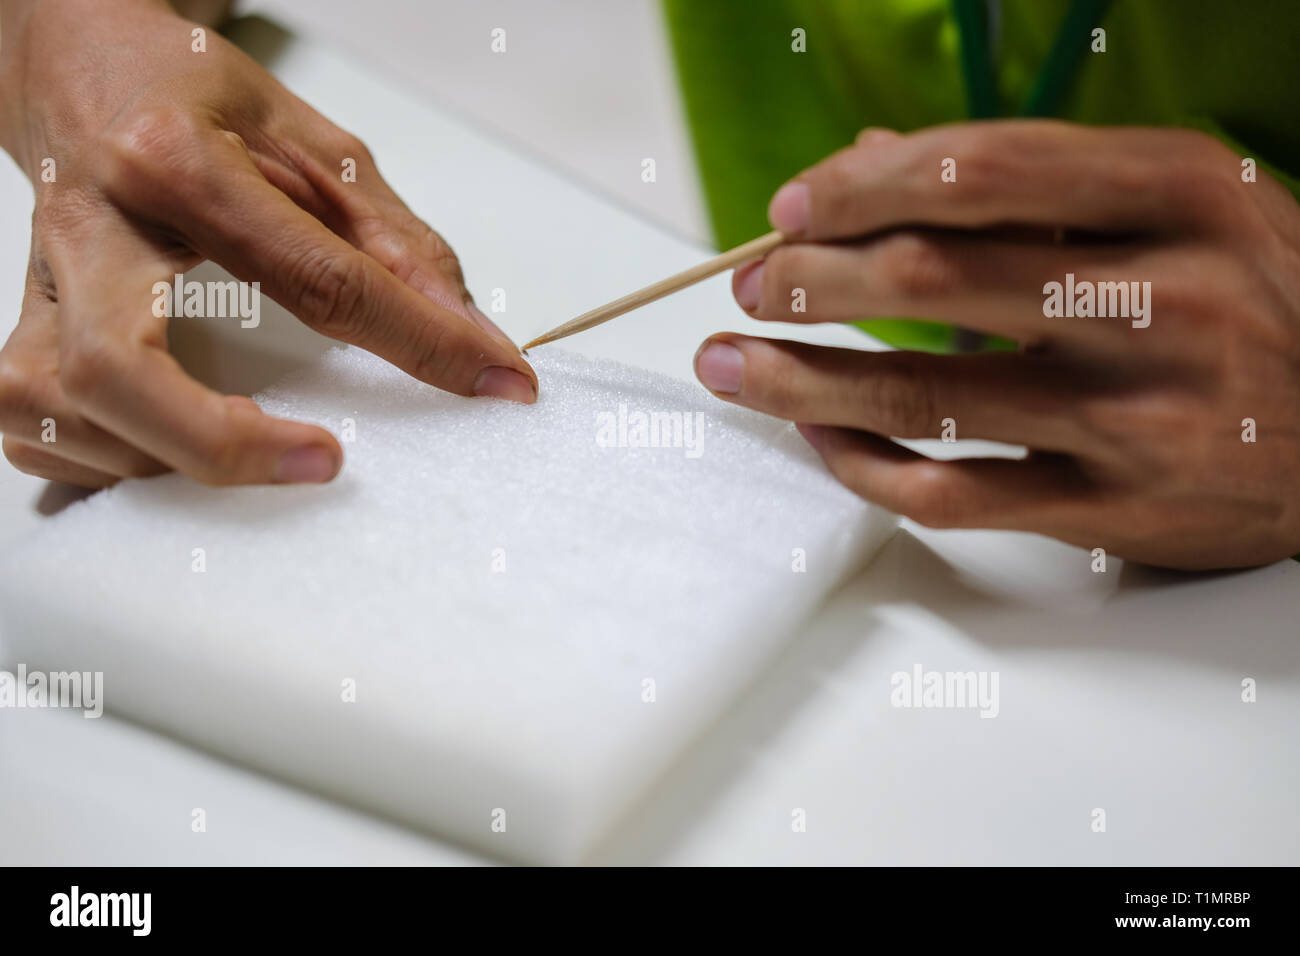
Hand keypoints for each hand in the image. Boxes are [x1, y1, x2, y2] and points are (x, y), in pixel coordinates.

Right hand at [0, 0, 535, 488]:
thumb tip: (467, 330)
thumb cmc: (191, 94)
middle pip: (119, 371)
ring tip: (244, 446)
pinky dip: (103, 458)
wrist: (74, 55)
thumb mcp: (313, 144)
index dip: (420, 342)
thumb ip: (393, 239)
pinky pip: (34, 424)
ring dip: (159, 457)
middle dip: (225, 444)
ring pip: (55, 408)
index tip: (493, 382)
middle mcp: (93, 225)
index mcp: (177, 162)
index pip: (317, 278)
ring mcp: (42, 278)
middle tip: (325, 462)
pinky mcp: (22, 315)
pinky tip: (167, 446)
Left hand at [694, 122, 1299, 568]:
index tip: (792, 209)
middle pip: (935, 274)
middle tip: (751, 285)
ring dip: (802, 380)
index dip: (860, 186)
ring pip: (926, 396)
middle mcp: (1167, 298)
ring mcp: (1141, 414)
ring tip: (733, 364)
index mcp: (1185, 193)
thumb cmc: (1262, 303)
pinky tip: (820, 443)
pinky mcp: (1116, 508)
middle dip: (813, 278)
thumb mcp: (1185, 207)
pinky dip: (864, 468)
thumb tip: (875, 156)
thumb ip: (1037, 180)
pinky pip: (955, 493)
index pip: (980, 170)